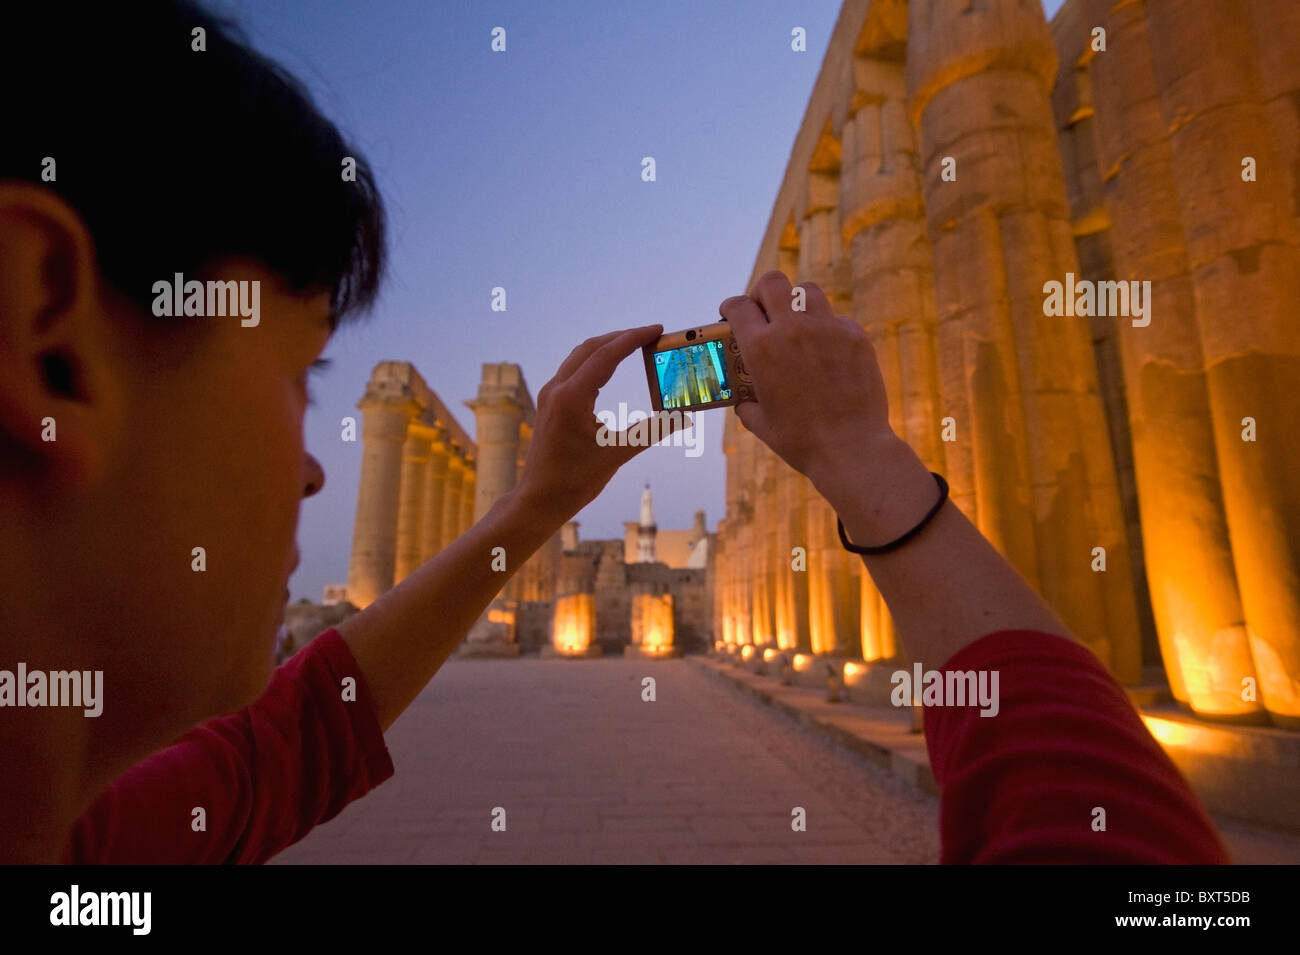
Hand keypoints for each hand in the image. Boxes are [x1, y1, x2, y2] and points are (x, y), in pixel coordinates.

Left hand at [511, 324, 687, 525]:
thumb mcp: (617, 454)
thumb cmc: (574, 481)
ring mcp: (550, 395)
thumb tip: (683, 417)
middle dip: (622, 337)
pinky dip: (595, 360)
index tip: (656, 329)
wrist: (538, 500)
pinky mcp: (550, 403)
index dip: (633, 339)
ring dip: (607, 346)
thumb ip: (651, 431)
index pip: (606, 356)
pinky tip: (609, 366)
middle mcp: (557, 389)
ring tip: (634, 344)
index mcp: (572, 398)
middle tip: (651, 334)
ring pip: (580, 356)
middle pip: (591, 348)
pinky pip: (573, 369)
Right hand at [719, 270, 894, 495]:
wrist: (850, 448)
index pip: (739, 306)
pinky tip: (827, 351)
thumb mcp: (760, 423)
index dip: (730, 307)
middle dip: (762, 292)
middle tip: (764, 309)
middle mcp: (793, 329)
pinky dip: (827, 329)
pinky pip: (837, 319)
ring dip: (797, 302)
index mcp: (761, 348)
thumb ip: (746, 403)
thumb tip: (743, 399)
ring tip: (797, 323)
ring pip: (807, 291)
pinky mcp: (856, 337)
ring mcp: (828, 329)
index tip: (731, 312)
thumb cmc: (800, 441)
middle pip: (772, 282)